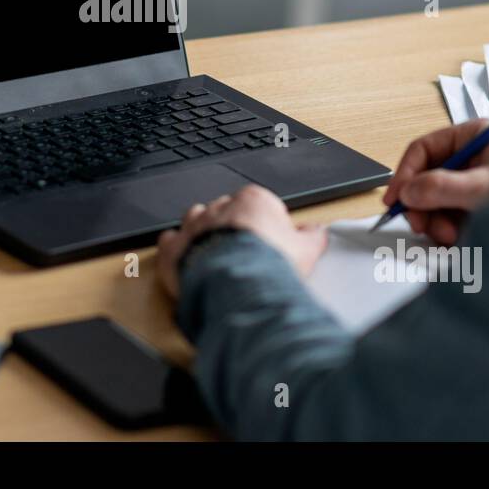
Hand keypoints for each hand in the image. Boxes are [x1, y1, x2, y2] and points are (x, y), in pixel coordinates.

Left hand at [156, 184, 328, 298]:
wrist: (236, 287)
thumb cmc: (270, 265)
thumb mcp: (305, 251)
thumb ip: (311, 237)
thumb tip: (317, 231)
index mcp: (253, 201)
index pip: (259, 205)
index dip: (266, 226)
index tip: (271, 245)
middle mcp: (220, 207)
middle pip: (227, 211)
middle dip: (234, 228)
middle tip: (246, 255)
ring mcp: (194, 226)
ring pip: (196, 220)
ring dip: (205, 234)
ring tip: (218, 258)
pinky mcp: (173, 248)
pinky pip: (171, 241)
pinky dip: (179, 250)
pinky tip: (188, 262)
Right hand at [381, 119, 488, 246]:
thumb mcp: (483, 188)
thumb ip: (442, 188)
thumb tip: (407, 192)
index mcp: (473, 137)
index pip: (423, 149)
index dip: (404, 174)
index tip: (394, 199)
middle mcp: (472, 156)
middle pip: (426, 177)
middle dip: (422, 204)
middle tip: (422, 226)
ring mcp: (475, 180)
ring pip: (437, 200)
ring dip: (436, 221)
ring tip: (449, 236)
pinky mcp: (480, 204)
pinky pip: (451, 215)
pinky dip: (449, 228)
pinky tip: (459, 238)